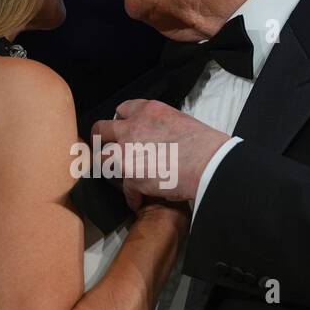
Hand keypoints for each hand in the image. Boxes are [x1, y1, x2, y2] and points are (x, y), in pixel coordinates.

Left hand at [91, 99, 230, 207]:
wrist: (208, 163)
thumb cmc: (203, 144)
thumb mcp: (179, 120)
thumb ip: (158, 124)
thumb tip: (155, 136)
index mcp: (147, 111)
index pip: (122, 109)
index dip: (120, 121)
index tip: (121, 129)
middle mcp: (132, 128)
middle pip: (101, 130)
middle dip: (101, 141)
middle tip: (106, 150)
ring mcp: (127, 152)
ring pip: (104, 160)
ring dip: (112, 170)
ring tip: (121, 178)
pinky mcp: (130, 176)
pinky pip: (125, 188)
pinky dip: (132, 196)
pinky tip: (138, 200)